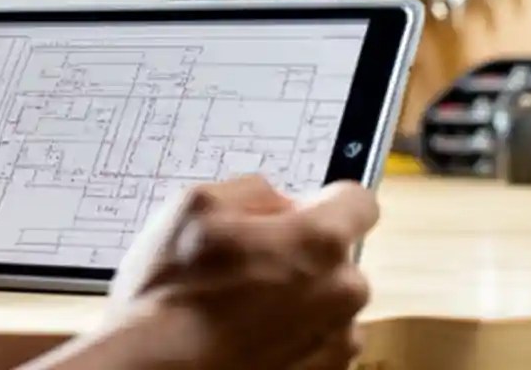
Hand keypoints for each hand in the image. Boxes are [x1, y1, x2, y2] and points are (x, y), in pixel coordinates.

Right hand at [27, 176, 377, 369]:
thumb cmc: (172, 295)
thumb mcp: (194, 206)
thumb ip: (253, 189)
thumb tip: (278, 199)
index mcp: (318, 241)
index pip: (358, 201)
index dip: (324, 201)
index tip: (301, 210)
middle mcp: (341, 291)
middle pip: (337, 257)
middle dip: (300, 255)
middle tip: (247, 264)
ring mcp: (336, 340)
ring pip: (326, 302)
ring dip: (295, 300)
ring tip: (239, 308)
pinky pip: (316, 342)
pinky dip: (289, 337)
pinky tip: (246, 335)